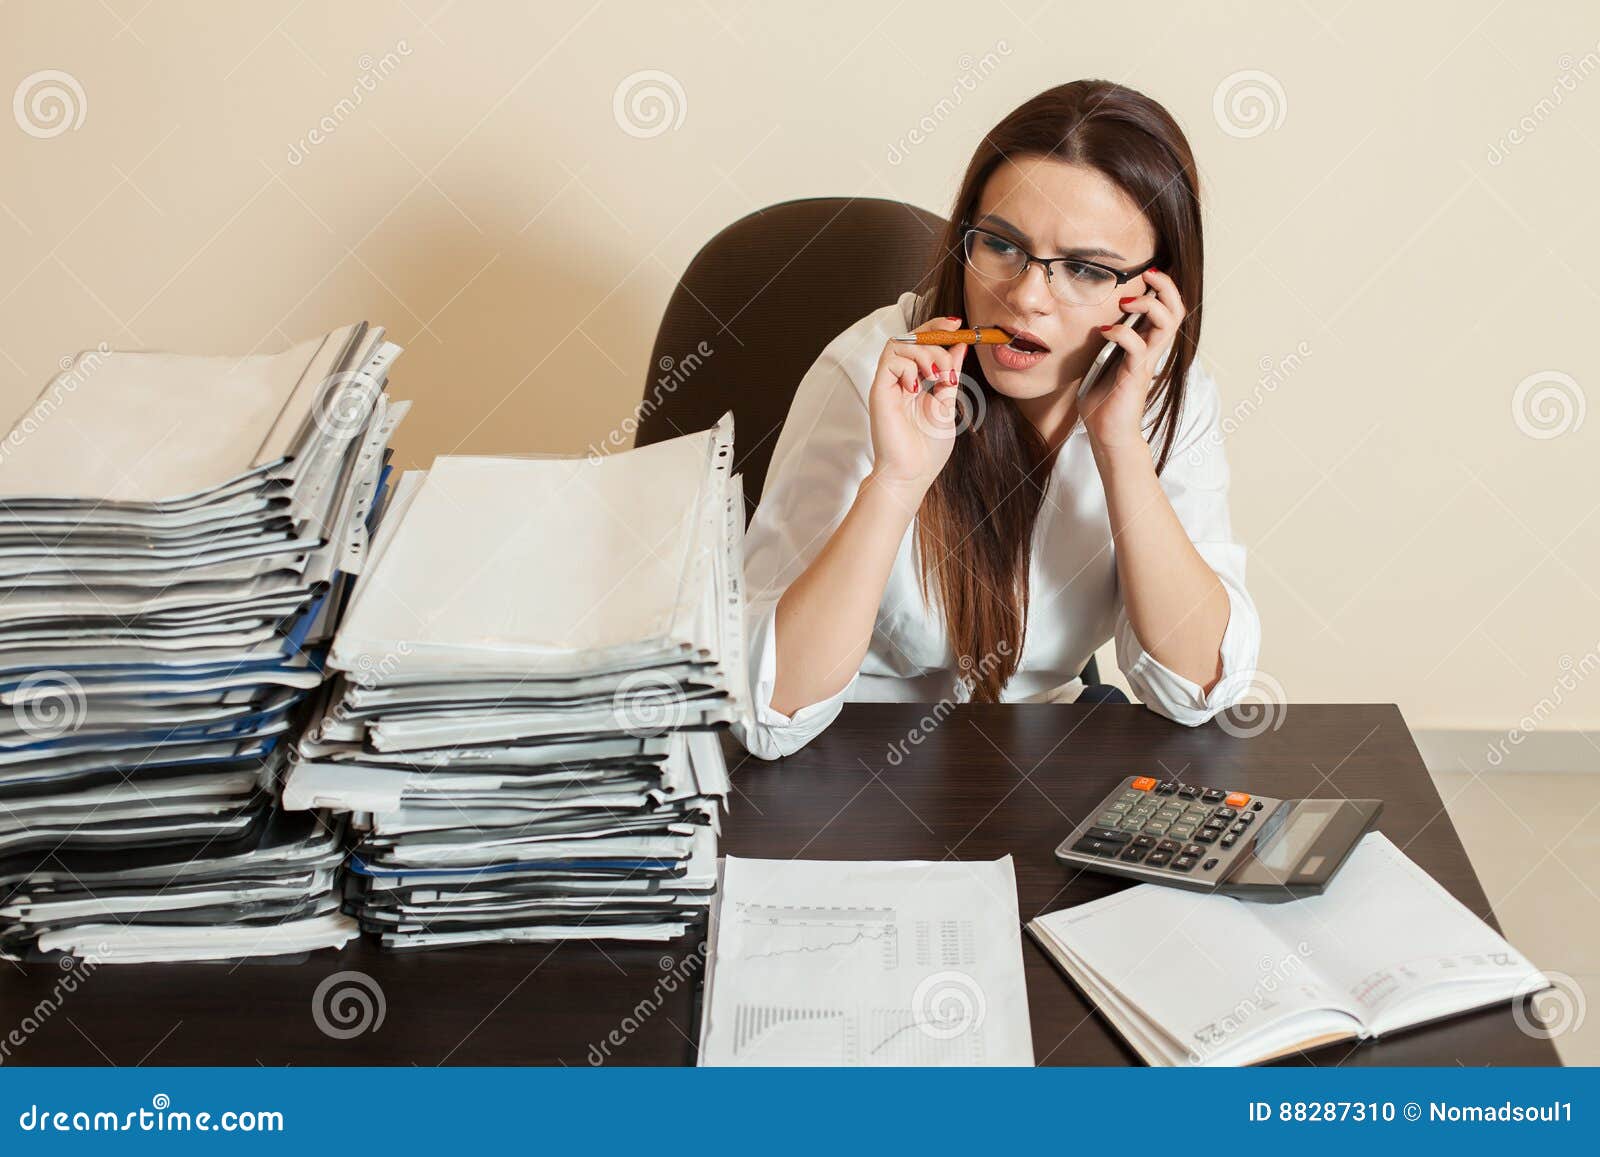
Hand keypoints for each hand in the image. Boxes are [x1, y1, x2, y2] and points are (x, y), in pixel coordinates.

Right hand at [866, 315, 967, 499]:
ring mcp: (888, 383)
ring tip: (935, 378)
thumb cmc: (927, 449)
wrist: (913, 473)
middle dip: (935, 338)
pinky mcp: (879, 390)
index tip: (958, 325)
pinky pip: (891, 359)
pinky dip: (909, 367)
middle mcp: (900, 378)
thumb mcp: (947, 403)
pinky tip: (916, 388)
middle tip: (948, 367)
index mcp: (916, 380)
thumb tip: (961, 346)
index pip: (922, 341)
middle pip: (911, 335)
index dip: (938, 327)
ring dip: (925, 354)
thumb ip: (951, 374)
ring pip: (901, 343)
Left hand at [1079, 268, 1184, 453]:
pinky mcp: (1135, 375)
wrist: (1106, 434)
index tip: (1144, 272)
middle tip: (1147, 273)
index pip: (1167, 308)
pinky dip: (1122, 333)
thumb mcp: (1100, 361)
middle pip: (1176, 309)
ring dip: (1149, 304)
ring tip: (1126, 300)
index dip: (1162, 286)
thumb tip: (1090, 320)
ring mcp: (1146, 362)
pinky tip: (1104, 333)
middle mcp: (1152, 350)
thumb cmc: (1103, 400)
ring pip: (1166, 323)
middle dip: (1166, 286)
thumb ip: (1103, 341)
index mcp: (1146, 344)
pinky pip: (1137, 346)